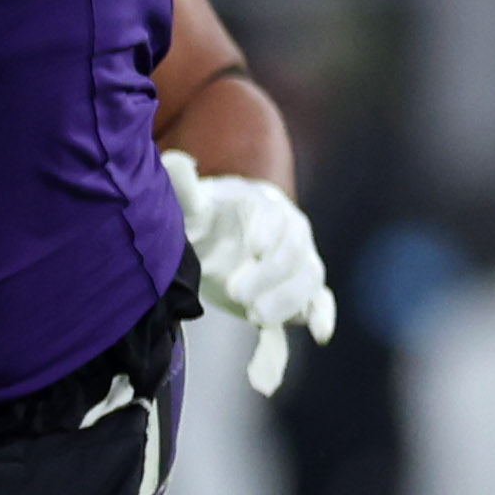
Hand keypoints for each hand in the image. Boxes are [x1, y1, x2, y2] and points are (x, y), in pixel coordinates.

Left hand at [164, 150, 338, 396]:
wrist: (211, 247)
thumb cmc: (203, 222)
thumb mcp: (189, 207)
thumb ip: (183, 188)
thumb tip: (173, 160)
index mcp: (265, 205)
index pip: (275, 215)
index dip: (268, 230)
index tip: (253, 246)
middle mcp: (291, 232)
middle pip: (294, 250)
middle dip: (269, 273)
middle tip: (236, 293)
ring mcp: (299, 263)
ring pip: (308, 278)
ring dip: (288, 299)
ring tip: (254, 315)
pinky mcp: (298, 292)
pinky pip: (319, 303)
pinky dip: (322, 316)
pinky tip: (319, 333)